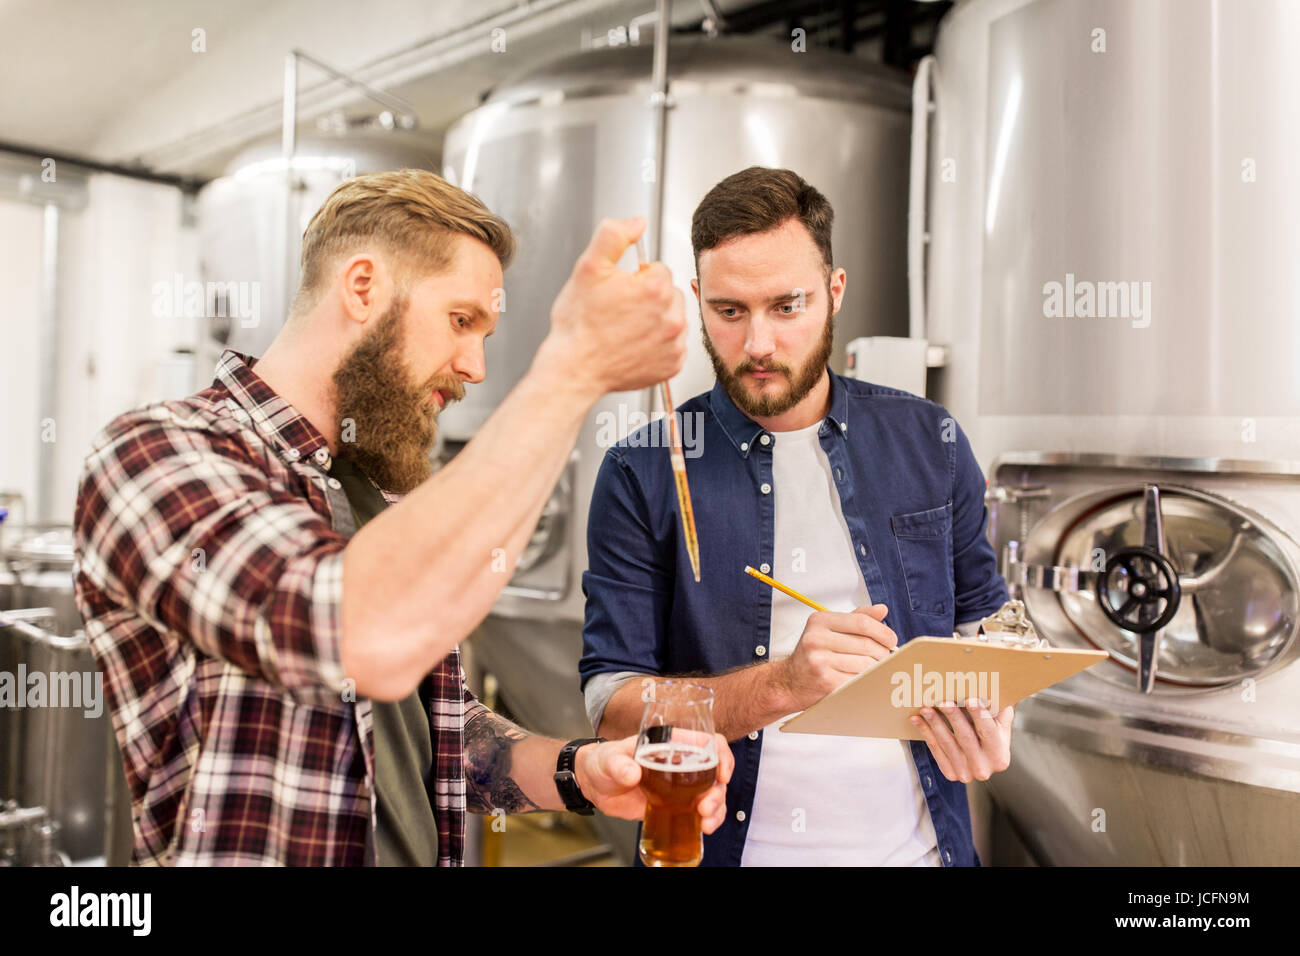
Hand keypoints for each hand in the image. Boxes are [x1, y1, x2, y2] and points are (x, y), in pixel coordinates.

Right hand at [540, 217, 686, 395]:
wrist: (574, 368)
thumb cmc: (578, 324)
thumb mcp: (588, 267)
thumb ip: (614, 235)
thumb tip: (637, 222)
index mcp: (656, 288)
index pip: (658, 269)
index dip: (635, 278)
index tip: (619, 292)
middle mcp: (672, 316)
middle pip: (669, 293)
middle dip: (649, 298)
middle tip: (621, 311)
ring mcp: (674, 343)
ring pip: (673, 318)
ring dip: (656, 320)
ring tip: (627, 329)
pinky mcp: (673, 364)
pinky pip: (673, 345)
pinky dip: (658, 345)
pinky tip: (635, 346)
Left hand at [574, 734, 732, 833]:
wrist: (594, 785)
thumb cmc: (603, 761)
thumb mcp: (609, 759)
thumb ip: (619, 764)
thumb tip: (631, 773)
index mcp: (671, 744)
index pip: (707, 742)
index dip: (721, 755)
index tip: (722, 774)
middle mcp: (681, 762)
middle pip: (714, 773)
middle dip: (717, 791)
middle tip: (706, 808)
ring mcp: (680, 785)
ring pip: (711, 793)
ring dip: (717, 808)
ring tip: (706, 823)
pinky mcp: (675, 804)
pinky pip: (699, 811)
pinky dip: (707, 820)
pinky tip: (703, 828)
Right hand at [774, 604, 896, 710]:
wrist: (789, 682)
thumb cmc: (811, 655)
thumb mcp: (829, 629)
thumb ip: (856, 618)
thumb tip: (881, 610)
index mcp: (819, 621)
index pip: (861, 622)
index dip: (882, 631)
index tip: (891, 639)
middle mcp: (816, 639)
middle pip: (866, 644)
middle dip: (883, 652)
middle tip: (885, 656)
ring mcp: (819, 661)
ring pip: (865, 664)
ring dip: (876, 667)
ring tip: (874, 668)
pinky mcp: (825, 682)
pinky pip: (858, 680)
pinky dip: (867, 680)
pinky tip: (864, 678)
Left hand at [909, 700, 1013, 782]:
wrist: (980, 758)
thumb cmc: (990, 733)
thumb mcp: (1000, 723)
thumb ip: (999, 709)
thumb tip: (992, 686)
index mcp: (999, 757)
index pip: (989, 732)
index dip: (980, 716)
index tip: (971, 699)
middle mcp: (983, 769)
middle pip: (966, 738)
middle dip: (954, 717)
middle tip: (943, 701)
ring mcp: (965, 774)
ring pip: (947, 744)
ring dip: (934, 723)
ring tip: (926, 708)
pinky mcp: (949, 773)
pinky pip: (935, 750)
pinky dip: (925, 733)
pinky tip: (917, 719)